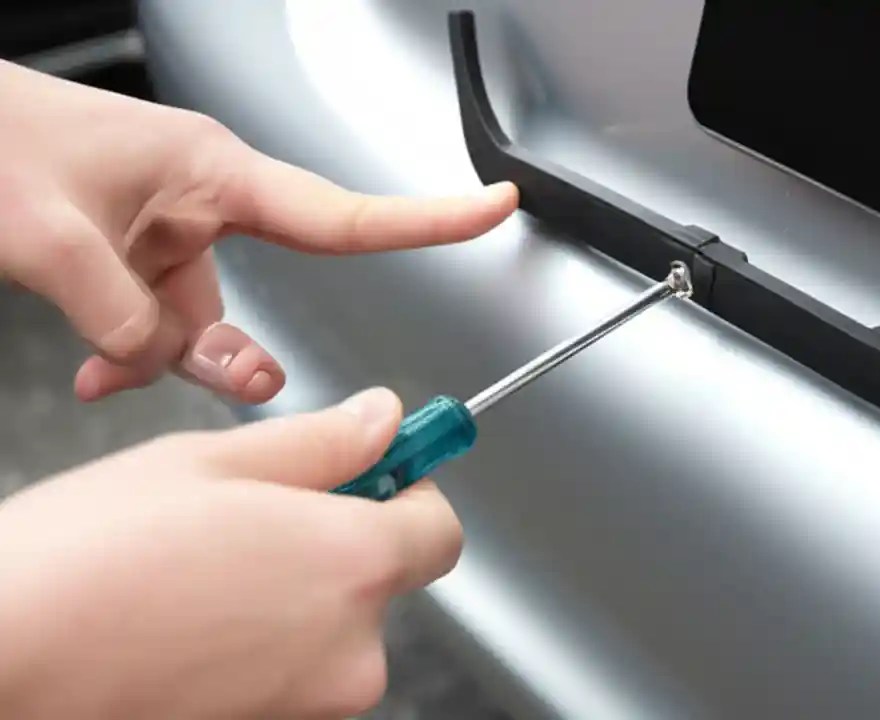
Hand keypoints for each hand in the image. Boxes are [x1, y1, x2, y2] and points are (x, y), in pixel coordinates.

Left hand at [0, 60, 517, 403]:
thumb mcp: (53, 240)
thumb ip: (122, 318)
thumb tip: (164, 368)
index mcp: (215, 172)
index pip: (346, 213)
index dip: (430, 219)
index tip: (493, 208)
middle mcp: (205, 200)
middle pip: (262, 298)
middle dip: (234, 351)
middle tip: (232, 380)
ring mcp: (173, 229)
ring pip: (202, 324)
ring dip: (162, 357)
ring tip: (103, 364)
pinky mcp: (141, 253)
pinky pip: (161, 323)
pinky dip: (133, 354)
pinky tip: (97, 370)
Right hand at [0, 387, 460, 718]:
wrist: (0, 660)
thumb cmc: (89, 559)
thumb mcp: (213, 462)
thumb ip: (322, 443)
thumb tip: (383, 420)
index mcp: (354, 566)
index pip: (440, 529)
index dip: (409, 490)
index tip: (373, 470)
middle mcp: (350, 649)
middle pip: (382, 580)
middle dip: (336, 539)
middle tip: (254, 513)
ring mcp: (309, 704)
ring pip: (329, 627)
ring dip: (292, 593)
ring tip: (203, 568)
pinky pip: (288, 670)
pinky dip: (258, 642)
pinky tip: (190, 617)